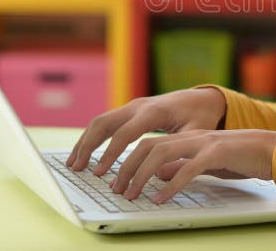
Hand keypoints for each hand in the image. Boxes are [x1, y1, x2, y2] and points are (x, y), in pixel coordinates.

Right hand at [65, 87, 226, 172]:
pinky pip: (106, 122)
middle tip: (77, 169)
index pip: (125, 133)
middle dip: (88, 146)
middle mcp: (138, 106)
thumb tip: (159, 176)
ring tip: (73, 163)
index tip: (100, 172)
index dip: (110, 153)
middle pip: (104, 123)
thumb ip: (179, 152)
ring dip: (85, 141)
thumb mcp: (197, 134)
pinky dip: (92, 136)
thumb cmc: (200, 116)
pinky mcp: (130, 110)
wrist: (201, 99)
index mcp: (153, 112)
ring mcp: (132, 106)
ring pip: (101, 121)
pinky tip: (84, 152)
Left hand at [109, 129, 275, 203]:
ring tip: (132, 194)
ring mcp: (204, 143)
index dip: (129, 160)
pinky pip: (189, 169)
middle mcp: (193, 136)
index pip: (149, 144)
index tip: (117, 180)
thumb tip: (158, 176)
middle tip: (117, 189)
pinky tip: (160, 198)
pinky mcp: (218, 154)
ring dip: (142, 175)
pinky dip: (171, 184)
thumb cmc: (240, 158)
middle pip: (149, 146)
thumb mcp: (205, 163)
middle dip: (128, 167)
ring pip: (162, 154)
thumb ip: (182, 166)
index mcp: (188, 137)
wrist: (271, 150)